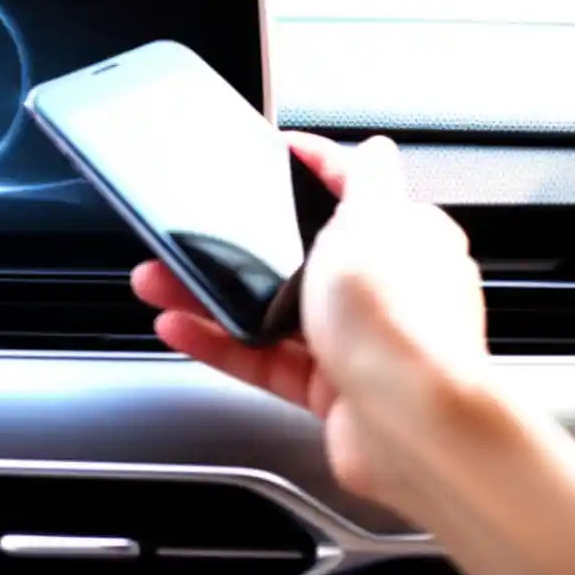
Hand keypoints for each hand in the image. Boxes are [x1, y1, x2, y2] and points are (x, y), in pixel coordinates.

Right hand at [131, 132, 489, 510]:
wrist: (412, 425)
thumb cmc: (401, 322)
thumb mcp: (374, 222)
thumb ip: (366, 182)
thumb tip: (373, 148)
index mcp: (404, 238)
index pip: (353, 188)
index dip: (311, 166)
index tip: (273, 153)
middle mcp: (383, 290)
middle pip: (299, 255)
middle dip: (242, 244)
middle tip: (195, 234)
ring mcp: (356, 341)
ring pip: (271, 310)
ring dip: (214, 297)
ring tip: (162, 282)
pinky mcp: (330, 388)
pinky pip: (262, 359)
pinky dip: (220, 344)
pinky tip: (183, 328)